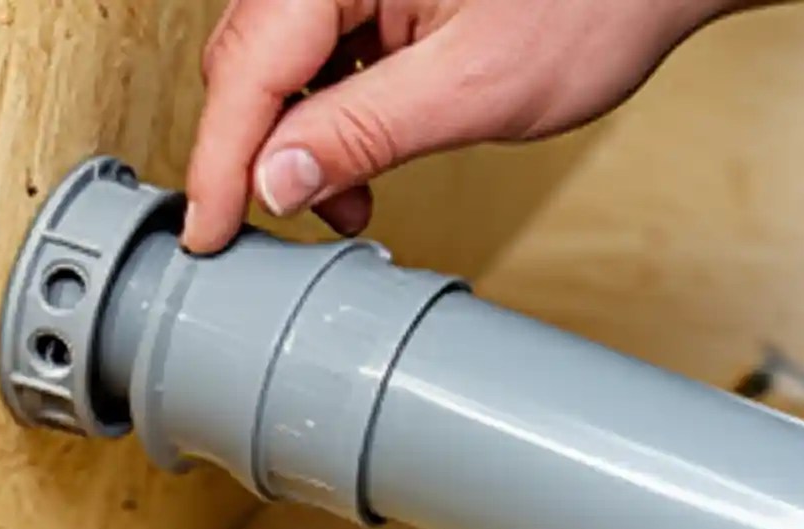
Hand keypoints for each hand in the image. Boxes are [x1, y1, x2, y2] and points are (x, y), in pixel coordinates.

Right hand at [180, 0, 761, 253]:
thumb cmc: (595, 1)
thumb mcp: (473, 88)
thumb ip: (363, 133)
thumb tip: (274, 180)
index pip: (248, 67)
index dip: (220, 160)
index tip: (209, 231)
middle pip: (250, 64)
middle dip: (258, 156)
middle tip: (282, 225)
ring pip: (280, 67)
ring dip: (298, 144)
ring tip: (348, 200)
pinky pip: (322, 59)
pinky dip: (330, 119)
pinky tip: (358, 161)